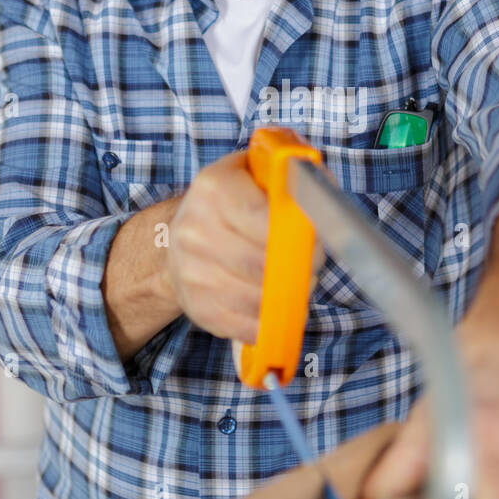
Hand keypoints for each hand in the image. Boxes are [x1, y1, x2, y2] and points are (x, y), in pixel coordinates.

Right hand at [165, 150, 323, 342]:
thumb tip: (323, 191)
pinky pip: (247, 326)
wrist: (175, 239)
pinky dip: (270, 321)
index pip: (265, 219)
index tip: (317, 241)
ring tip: (295, 284)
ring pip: (259, 298)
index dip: (299, 235)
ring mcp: (192, 272)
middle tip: (312, 265)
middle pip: (263, 263)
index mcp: (213, 188)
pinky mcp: (198, 308)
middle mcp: (195, 230)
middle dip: (299, 269)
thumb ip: (289, 175)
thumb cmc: (229, 203)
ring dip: (287, 297)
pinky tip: (276, 307)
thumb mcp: (253, 172)